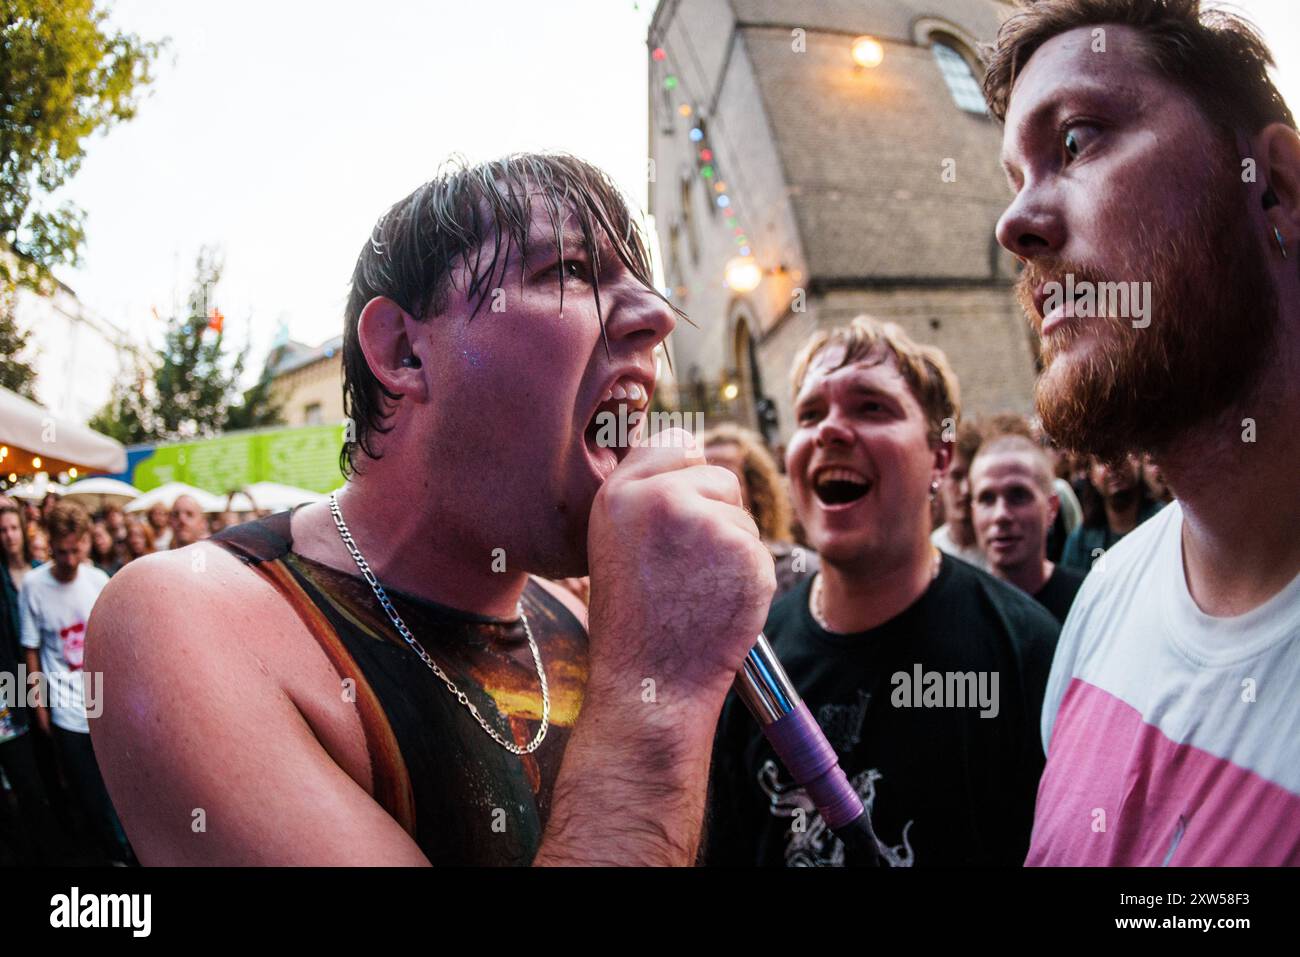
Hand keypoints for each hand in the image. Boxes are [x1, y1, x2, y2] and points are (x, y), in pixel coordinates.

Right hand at [585, 428, 775, 715]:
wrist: (651, 683)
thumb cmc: (635, 616)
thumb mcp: (616, 539)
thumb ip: (647, 493)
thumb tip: (691, 451)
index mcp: (619, 492)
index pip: (676, 442)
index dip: (686, 476)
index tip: (677, 517)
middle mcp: (658, 497)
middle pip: (719, 476)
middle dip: (715, 514)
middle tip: (686, 567)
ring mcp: (704, 522)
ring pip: (741, 514)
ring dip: (732, 547)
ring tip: (697, 588)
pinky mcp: (744, 551)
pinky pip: (759, 548)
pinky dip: (749, 575)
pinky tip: (718, 601)